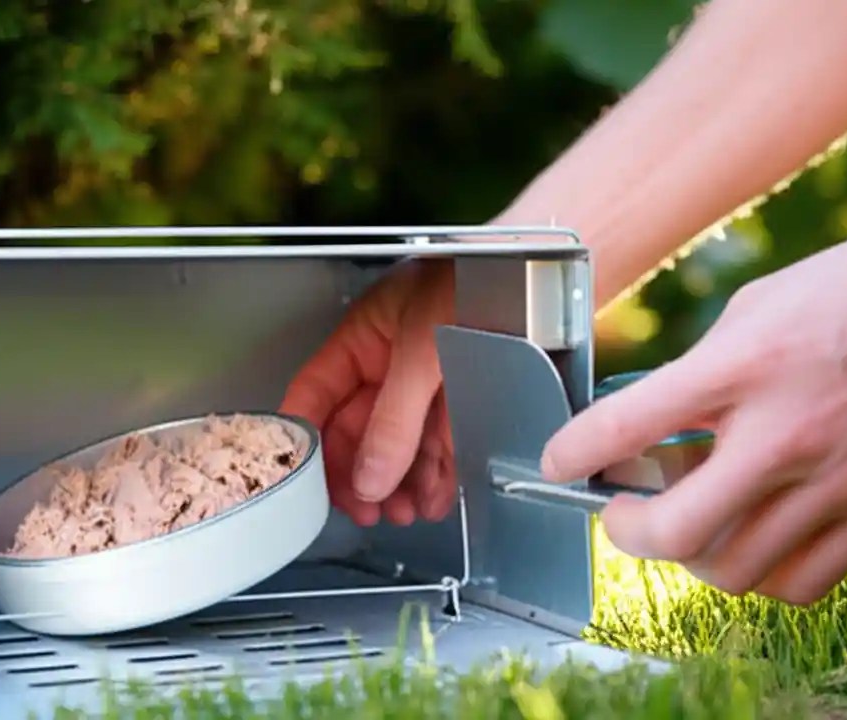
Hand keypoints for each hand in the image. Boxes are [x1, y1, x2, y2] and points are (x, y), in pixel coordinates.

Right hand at [279, 259, 457, 526]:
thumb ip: (394, 418)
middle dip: (358, 473)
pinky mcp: (464, 403)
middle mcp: (391, 363)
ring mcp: (427, 385)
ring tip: (400, 512)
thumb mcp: (423, 348)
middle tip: (363, 507)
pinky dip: (435, 477)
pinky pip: (440, 446)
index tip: (301, 477)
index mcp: (365, 336)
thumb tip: (368, 477)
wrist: (546, 277)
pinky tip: (432, 498)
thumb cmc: (480, 279)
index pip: (316, 392)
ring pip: (399, 445)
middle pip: (357, 429)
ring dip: (396, 484)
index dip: (304, 434)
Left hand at [540, 227, 846, 603]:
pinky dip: (759, 574)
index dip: (572, 452)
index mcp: (744, 364)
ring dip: (690, 553)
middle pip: (675, 530)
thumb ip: (699, 372)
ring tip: (690, 520)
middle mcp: (785, 431)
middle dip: (625, 531)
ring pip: (731, 569)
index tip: (556, 463)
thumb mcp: (756, 309)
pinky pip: (798, 583)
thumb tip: (646, 427)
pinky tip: (752, 537)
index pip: (627, 424)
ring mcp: (834, 481)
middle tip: (620, 513)